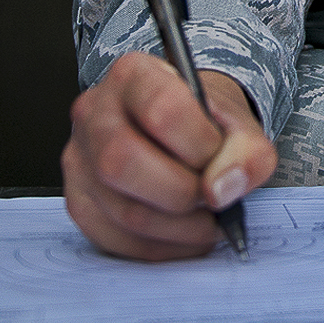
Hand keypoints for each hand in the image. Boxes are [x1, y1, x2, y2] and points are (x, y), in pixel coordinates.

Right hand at [62, 51, 277, 258]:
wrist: (180, 133)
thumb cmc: (203, 125)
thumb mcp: (237, 123)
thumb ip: (246, 151)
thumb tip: (222, 190)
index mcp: (134, 75)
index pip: (161, 109)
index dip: (200, 145)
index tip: (219, 159)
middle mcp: (94, 111)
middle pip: (123, 161)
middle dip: (182, 191)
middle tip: (211, 197)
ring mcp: (78, 158)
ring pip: (123, 210)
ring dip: (179, 228)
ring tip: (206, 219)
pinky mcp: (77, 201)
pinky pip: (115, 240)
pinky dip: (161, 247)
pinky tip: (184, 233)